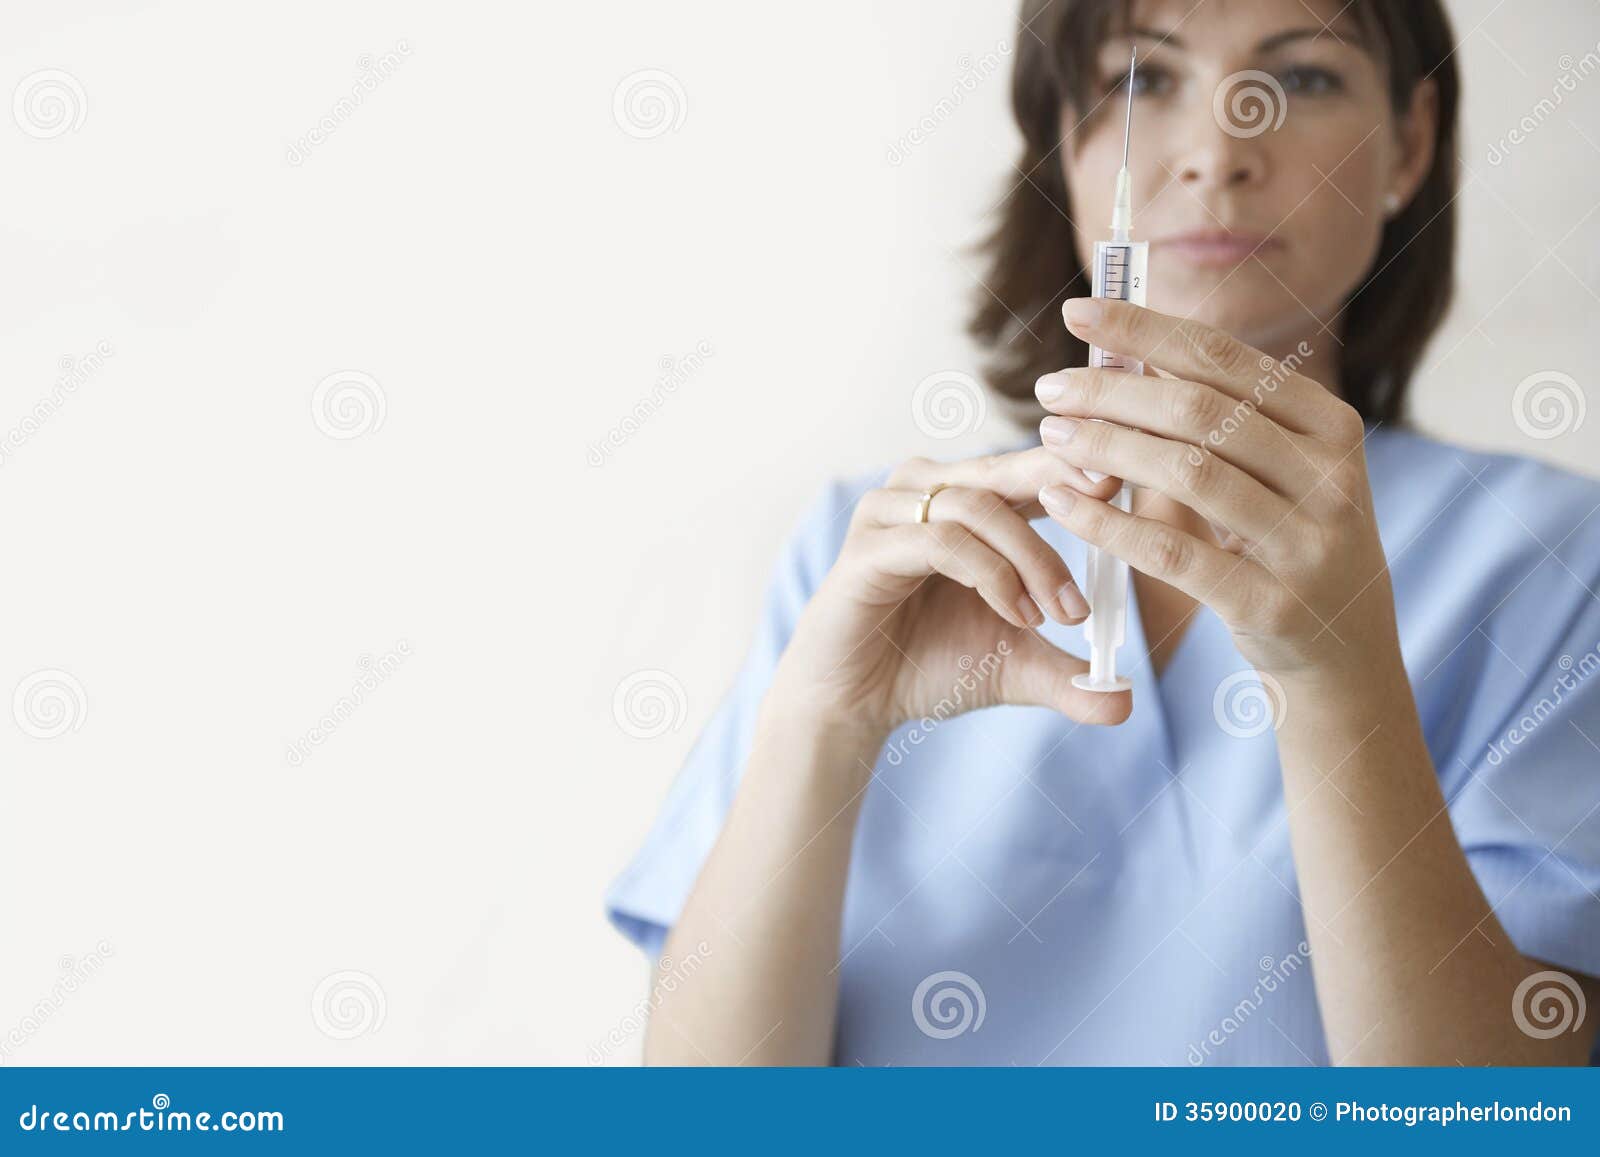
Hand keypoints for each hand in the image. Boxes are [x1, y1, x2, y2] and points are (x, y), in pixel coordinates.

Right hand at [770, 448, 1132, 738]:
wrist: (853, 703)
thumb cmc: (927, 665)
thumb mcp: (1014, 666)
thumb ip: (1069, 675)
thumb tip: (1125, 700)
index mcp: (962, 498)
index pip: (1028, 464)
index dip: (1078, 465)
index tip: (1130, 484)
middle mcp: (923, 489)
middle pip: (1007, 470)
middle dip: (1065, 490)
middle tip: (1112, 514)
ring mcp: (890, 512)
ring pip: (980, 508)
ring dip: (1032, 558)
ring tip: (1059, 614)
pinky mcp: (868, 547)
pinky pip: (942, 541)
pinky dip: (990, 574)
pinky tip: (1016, 613)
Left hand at [1032, 297, 1399, 681]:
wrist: (1343, 654)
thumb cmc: (1287, 545)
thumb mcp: (1278, 473)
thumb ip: (1221, 419)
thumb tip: (1129, 349)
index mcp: (1329, 426)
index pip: (1225, 359)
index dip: (1145, 329)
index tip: (1078, 310)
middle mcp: (1328, 477)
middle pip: (1200, 411)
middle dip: (1113, 391)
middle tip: (1050, 388)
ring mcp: (1305, 543)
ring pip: (1187, 473)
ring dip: (1106, 446)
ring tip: (1052, 434)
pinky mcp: (1269, 603)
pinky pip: (1172, 553)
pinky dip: (1107, 523)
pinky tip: (1061, 504)